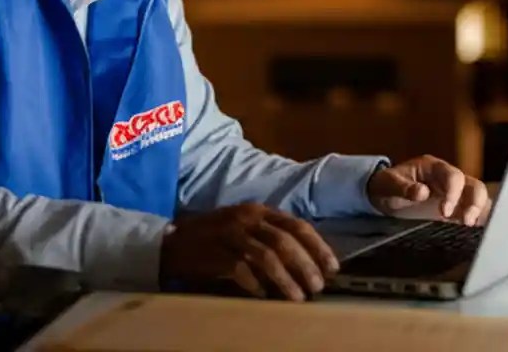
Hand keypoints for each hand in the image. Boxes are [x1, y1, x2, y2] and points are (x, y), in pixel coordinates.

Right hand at [159, 203, 337, 301]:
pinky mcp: (215, 253)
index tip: (333, 268)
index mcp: (259, 210)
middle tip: (318, 286)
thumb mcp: (247, 228)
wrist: (175, 242)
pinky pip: (240, 270)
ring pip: (267, 256)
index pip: (297, 225)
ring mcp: (230, 234)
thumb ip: (273, 237)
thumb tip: (308, 261)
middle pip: (285, 241)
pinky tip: (265, 296)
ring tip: (298, 298)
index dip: (318, 246)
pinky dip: (256, 284)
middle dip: (306, 265)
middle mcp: (247, 218)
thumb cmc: (218, 237)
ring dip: (286, 279)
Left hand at [367, 155, 490, 224]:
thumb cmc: (388, 185)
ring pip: (478, 198)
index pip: (454, 176)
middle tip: (466, 222)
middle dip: (474, 203)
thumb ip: (405, 187)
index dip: (453, 193)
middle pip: (473, 185)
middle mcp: (448, 178)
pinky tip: (479, 230)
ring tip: (471, 227)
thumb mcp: (389, 184)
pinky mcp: (455, 207)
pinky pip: (473, 210)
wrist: (384, 192)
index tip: (444, 211)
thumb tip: (422, 192)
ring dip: (479, 212)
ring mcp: (455, 192)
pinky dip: (479, 219)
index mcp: (434, 167)